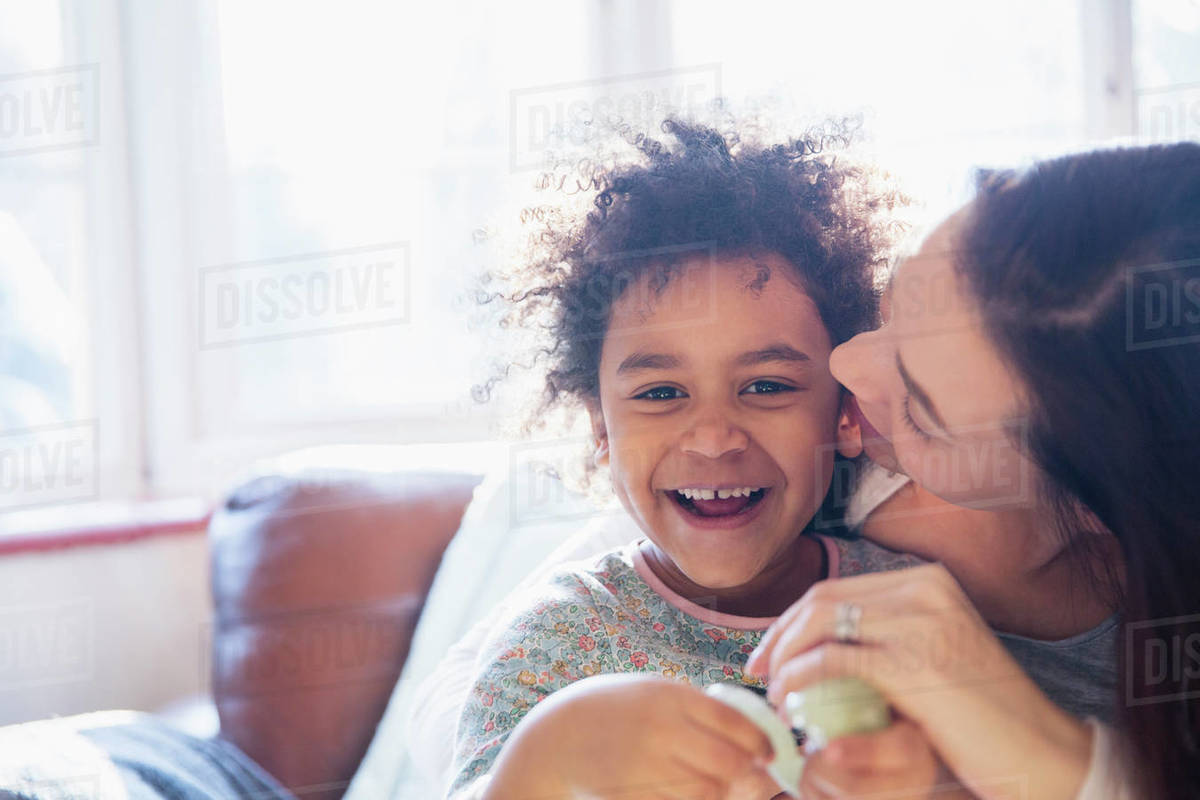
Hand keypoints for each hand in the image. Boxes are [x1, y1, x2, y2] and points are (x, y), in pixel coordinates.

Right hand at [486, 673, 773, 799]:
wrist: (558, 738)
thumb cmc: (616, 711)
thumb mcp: (654, 692)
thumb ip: (698, 710)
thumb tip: (753, 738)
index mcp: (670, 696)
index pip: (734, 723)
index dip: (761, 743)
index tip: (768, 753)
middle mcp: (660, 729)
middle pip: (729, 762)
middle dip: (752, 776)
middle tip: (758, 780)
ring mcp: (645, 765)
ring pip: (709, 792)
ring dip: (724, 794)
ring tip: (721, 787)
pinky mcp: (633, 795)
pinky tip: (691, 795)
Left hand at [745, 564, 1092, 799]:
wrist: (1038, 750)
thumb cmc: (981, 714)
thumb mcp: (932, 654)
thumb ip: (885, 636)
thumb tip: (816, 642)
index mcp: (927, 580)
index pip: (836, 589)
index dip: (791, 619)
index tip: (769, 652)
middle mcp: (924, 589)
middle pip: (821, 599)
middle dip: (779, 635)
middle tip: (757, 669)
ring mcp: (921, 622)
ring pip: (821, 622)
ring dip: (785, 656)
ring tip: (773, 689)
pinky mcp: (915, 663)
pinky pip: (834, 660)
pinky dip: (800, 678)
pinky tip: (791, 699)